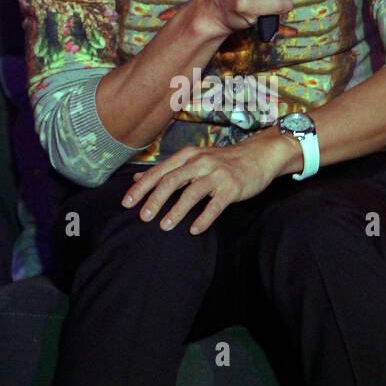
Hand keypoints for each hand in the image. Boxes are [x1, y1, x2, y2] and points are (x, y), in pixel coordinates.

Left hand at [120, 135, 290, 233]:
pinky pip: (216, 204)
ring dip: (177, 210)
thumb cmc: (223, 161)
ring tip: (165, 226)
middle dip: (155, 199)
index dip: (141, 187)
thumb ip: (167, 169)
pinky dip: (204, 218)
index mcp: (188, 156)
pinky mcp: (232, 187)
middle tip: (143, 217)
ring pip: (192, 192)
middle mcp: (201, 162)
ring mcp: (217, 174)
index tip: (126, 203)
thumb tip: (138, 178)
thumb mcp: (194, 160)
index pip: (159, 171)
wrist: (259, 155)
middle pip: (172, 180)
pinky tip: (195, 230)